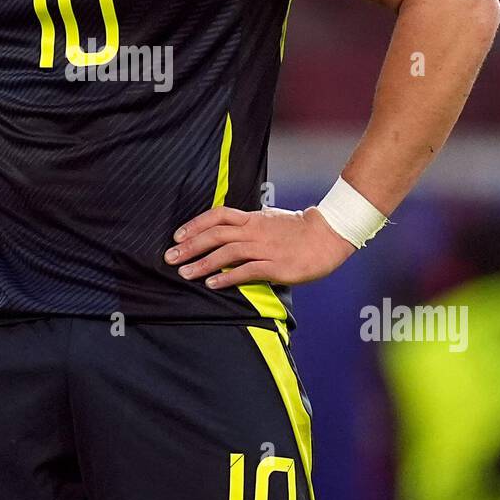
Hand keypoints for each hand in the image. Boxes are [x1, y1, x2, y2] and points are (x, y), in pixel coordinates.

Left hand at [165, 205, 354, 289]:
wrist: (329, 235)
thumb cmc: (302, 229)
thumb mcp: (272, 220)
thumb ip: (251, 225)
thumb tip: (233, 231)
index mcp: (253, 218)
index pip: (218, 215)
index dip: (195, 225)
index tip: (177, 236)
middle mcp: (255, 231)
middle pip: (216, 234)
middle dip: (191, 246)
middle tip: (170, 257)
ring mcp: (265, 248)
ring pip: (227, 252)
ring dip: (203, 263)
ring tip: (185, 273)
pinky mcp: (275, 266)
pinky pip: (246, 270)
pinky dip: (227, 277)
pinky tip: (212, 284)